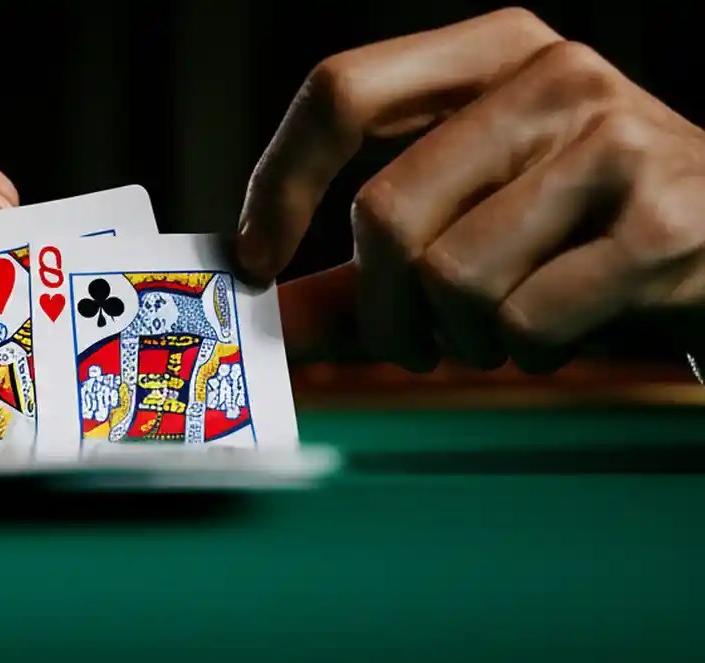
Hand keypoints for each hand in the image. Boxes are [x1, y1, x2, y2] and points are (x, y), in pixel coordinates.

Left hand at [240, 8, 704, 371]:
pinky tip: (567, 330)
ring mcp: (615, 143)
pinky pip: (525, 323)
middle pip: (385, 213)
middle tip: (409, 341)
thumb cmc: (587, 229)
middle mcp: (553, 78)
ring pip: (452, 279)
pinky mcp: (661, 224)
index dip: (279, 182)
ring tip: (507, 325)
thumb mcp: (477, 216)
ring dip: (461, 337)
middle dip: (383, 309)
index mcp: (493, 55)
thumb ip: (367, 267)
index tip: (255, 256)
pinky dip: (528, 353)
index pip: (341, 92)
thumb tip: (267, 316)